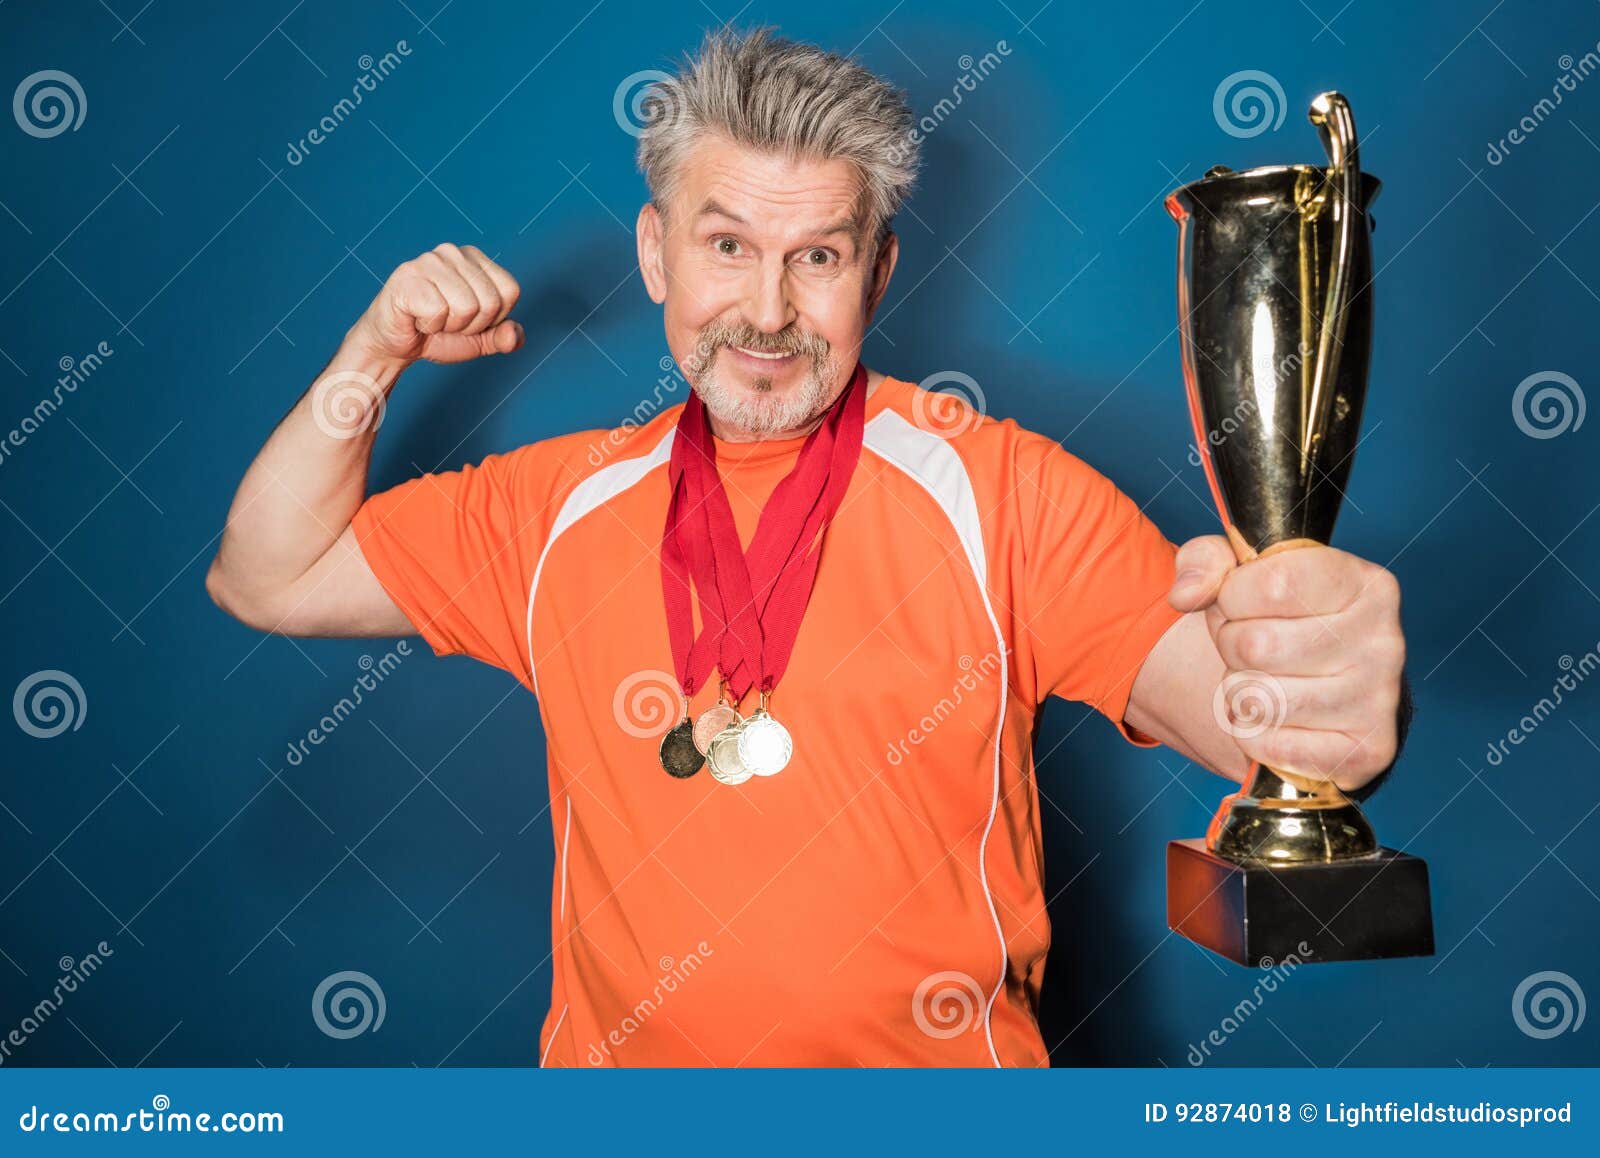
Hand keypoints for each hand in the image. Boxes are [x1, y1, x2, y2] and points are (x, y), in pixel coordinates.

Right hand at [348, 243, 523, 366]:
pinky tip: (416, 317)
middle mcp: (453, 252)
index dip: (493, 318)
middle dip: (471, 325)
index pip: (510, 292)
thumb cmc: (437, 336)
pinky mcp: (408, 276)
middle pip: (490, 302)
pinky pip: (438, 311)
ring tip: (431, 318)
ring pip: (466, 308)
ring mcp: (429, 260)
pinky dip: (429, 326)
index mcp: (476, 259)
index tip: (468, 319)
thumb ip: (503, 338)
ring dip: (449, 326)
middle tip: (446, 321)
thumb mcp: (479, 340)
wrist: (394, 345)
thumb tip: (514, 336)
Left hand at [1166, 536, 1404, 791]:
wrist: (1320, 683)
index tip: (1240, 602)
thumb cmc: (1278, 620)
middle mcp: (1384, 640)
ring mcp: (1379, 700)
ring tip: (1260, 679)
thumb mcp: (1240, 573)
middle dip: (1230, 646)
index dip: (1232, 597)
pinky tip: (1273, 718)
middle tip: (1246, 647)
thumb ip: (1204, 562)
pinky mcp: (1365, 751)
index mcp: (1363, 584)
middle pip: (1256, 646)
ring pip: (1259, 699)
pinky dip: (1252, 735)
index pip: (1272, 584)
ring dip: (1238, 693)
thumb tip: (1185, 595)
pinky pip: (1271, 746)